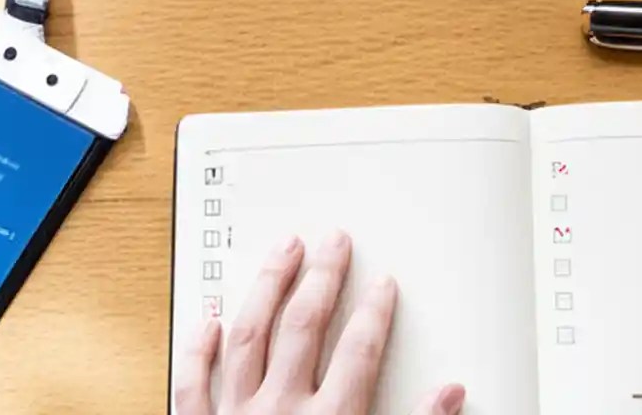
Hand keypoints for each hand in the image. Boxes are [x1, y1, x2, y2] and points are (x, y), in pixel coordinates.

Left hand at [174, 231, 465, 414]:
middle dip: (323, 278)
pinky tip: (207, 317)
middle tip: (334, 244)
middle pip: (305, 327)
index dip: (375, 313)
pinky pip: (191, 382)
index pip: (360, 351)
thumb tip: (450, 396)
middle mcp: (280, 414)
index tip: (383, 286)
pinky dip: (197, 346)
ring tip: (281, 251)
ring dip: (266, 287)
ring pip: (248, 335)